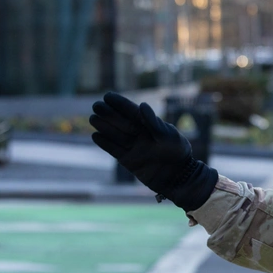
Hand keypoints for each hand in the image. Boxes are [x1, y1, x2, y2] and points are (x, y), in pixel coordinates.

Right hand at [90, 92, 217, 210]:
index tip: (108, 96)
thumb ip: (154, 123)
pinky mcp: (129, 160)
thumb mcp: (168, 136)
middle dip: (108, 113)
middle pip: (121, 122)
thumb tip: (142, 105)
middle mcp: (140, 134)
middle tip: (96, 105)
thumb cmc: (177, 152)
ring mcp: (133, 147)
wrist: (178, 177)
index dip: (120, 103)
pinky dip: (105, 143)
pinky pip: (114, 150)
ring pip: (115, 135)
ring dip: (104, 126)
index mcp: (150, 125)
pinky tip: (95, 136)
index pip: (132, 111)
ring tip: (93, 118)